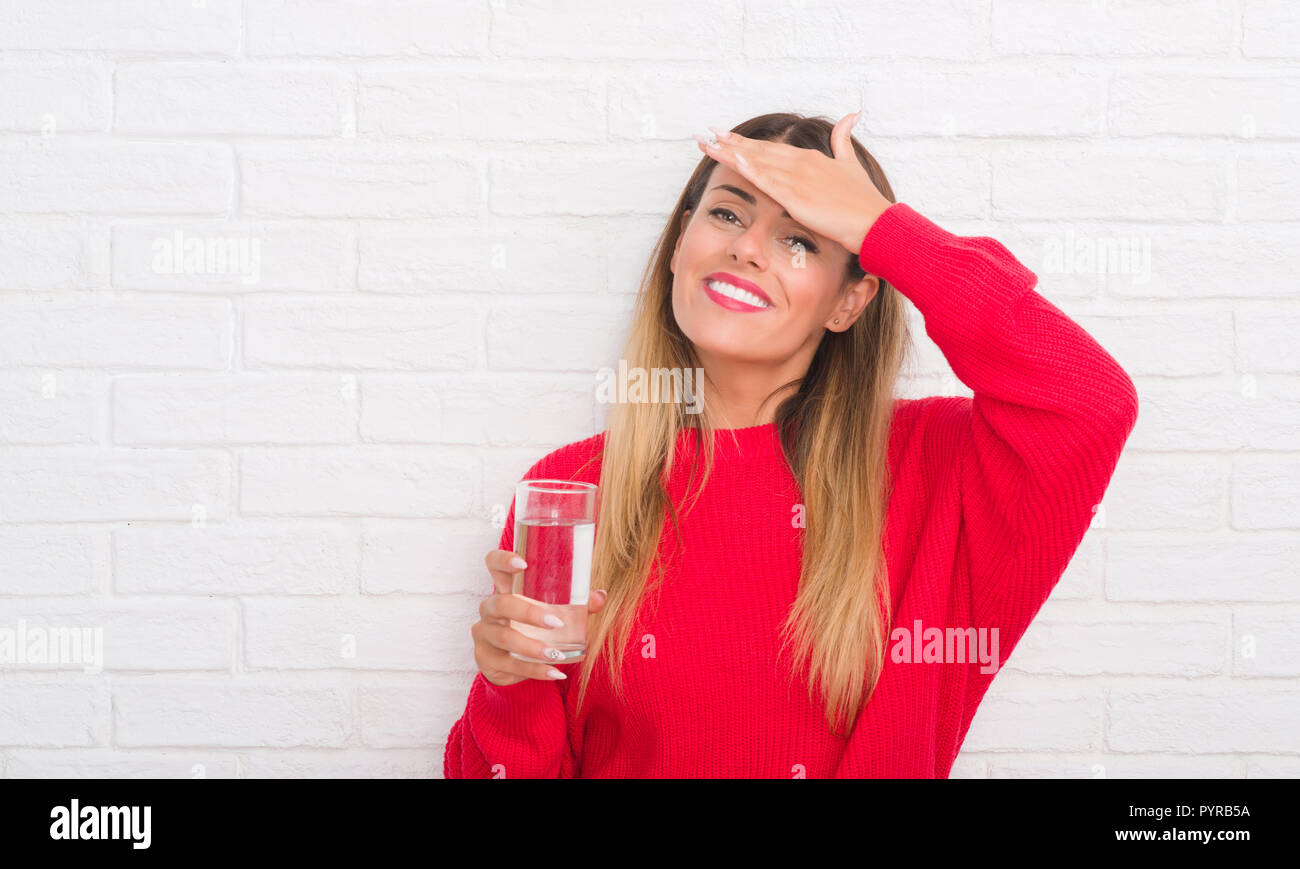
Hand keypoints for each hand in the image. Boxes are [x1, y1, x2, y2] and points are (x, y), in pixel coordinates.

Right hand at [472, 549, 609, 686]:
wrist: (508, 662)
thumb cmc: (531, 626)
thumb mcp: (550, 611)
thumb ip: (574, 603)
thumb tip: (600, 597)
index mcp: (505, 589)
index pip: (493, 565)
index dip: (503, 560)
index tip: (523, 563)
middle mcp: (490, 609)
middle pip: (501, 603)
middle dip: (528, 612)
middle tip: (556, 622)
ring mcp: (485, 634)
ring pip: (505, 637)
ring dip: (533, 647)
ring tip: (557, 654)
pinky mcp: (486, 658)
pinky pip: (510, 664)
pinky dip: (535, 670)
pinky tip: (554, 673)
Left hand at [695, 112, 892, 254]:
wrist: (875, 222)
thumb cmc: (864, 200)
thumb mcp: (852, 164)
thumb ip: (844, 139)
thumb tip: (852, 113)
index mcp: (811, 159)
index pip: (772, 149)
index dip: (747, 143)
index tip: (725, 136)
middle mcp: (802, 164)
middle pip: (759, 152)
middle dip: (731, 145)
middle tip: (705, 135)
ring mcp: (799, 180)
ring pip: (758, 163)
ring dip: (731, 154)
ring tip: (708, 145)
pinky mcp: (798, 198)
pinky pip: (769, 182)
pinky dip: (751, 170)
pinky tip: (734, 160)